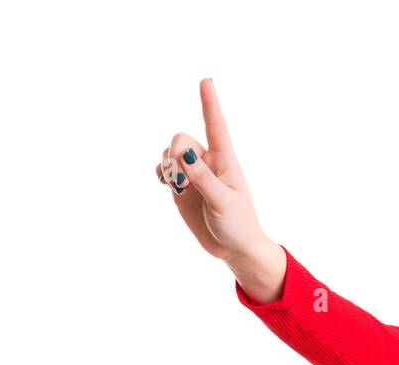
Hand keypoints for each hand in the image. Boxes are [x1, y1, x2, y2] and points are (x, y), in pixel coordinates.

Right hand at [155, 78, 273, 266]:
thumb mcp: (223, 201)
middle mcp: (207, 162)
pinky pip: (164, 170)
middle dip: (175, 153)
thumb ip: (203, 178)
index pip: (216, 126)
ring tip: (176, 185)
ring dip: (166, 165)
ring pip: (170, 154)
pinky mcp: (182, 189)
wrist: (234, 249)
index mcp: (225, 160)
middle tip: (180, 178)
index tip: (206, 80)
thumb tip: (183, 154)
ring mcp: (193, 175)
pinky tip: (165, 182)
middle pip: (181, 139)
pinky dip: (160, 172)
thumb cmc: (238, 224)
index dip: (209, 103)